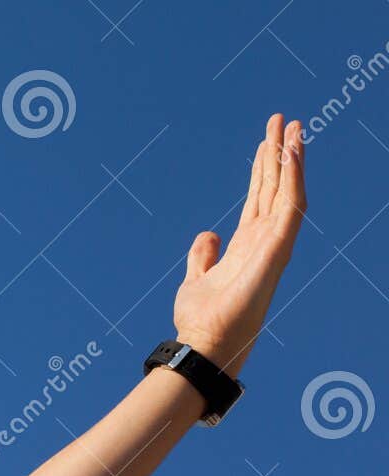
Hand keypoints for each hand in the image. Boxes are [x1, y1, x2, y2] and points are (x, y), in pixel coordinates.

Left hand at [173, 113, 306, 377]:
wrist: (205, 341)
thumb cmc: (202, 319)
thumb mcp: (196, 278)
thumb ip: (203, 255)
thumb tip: (208, 234)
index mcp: (246, 244)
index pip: (259, 198)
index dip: (262, 169)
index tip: (265, 140)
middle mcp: (264, 241)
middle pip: (275, 188)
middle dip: (278, 153)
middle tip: (283, 119)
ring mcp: (274, 243)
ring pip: (287, 190)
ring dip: (291, 158)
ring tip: (293, 125)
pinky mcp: (278, 248)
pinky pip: (291, 205)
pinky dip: (294, 177)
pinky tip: (292, 151)